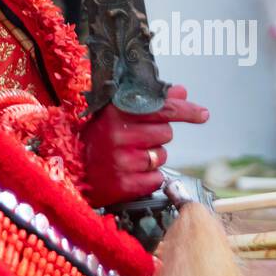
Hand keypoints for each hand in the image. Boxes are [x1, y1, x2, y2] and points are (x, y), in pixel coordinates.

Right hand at [79, 84, 208, 207]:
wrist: (73, 171)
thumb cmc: (99, 139)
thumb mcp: (117, 114)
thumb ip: (149, 102)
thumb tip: (180, 92)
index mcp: (116, 112)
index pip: (162, 108)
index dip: (186, 110)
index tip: (203, 114)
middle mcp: (118, 134)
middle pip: (166, 133)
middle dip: (157, 137)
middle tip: (136, 139)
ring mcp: (122, 160)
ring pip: (162, 156)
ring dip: (153, 158)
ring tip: (129, 156)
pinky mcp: (125, 184)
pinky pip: (156, 178)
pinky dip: (149, 177)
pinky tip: (130, 172)